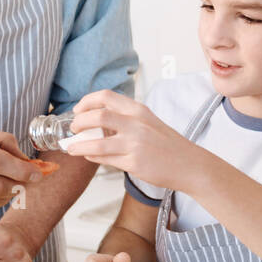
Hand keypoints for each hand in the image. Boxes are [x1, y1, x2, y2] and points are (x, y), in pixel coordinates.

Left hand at [64, 90, 201, 191]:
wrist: (189, 165)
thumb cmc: (167, 144)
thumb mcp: (148, 122)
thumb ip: (125, 119)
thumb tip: (95, 122)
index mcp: (138, 110)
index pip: (105, 96)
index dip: (86, 102)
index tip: (78, 110)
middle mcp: (136, 124)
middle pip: (98, 116)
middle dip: (79, 122)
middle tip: (73, 128)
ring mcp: (135, 144)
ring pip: (97, 143)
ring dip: (79, 146)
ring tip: (71, 147)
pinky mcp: (134, 163)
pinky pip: (105, 159)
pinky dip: (91, 157)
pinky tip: (88, 156)